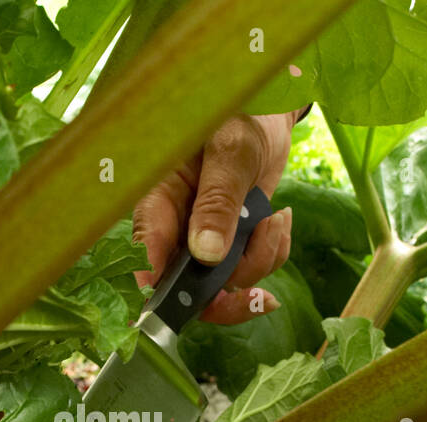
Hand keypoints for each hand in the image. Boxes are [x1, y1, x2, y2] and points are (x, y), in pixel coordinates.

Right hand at [133, 111, 296, 324]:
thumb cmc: (237, 116)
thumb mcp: (229, 153)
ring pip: (227, 283)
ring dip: (260, 261)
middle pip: (186, 291)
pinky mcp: (235, 241)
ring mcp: (206, 240)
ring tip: (277, 220)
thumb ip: (218, 201)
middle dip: (226, 300)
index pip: (145, 261)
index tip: (190, 305)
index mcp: (158, 206)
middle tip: (260, 299)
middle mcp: (177, 231)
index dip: (159, 294)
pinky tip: (281, 219)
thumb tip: (206, 254)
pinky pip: (253, 267)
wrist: (267, 111)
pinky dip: (274, 251)